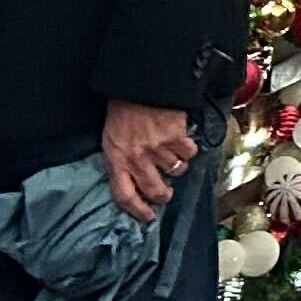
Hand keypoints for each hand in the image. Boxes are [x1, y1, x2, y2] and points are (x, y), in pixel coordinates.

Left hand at [101, 100, 199, 219]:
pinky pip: (189, 152)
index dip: (137, 210)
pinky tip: (182, 139)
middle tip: (166, 193)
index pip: (124, 195)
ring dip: (177, 165)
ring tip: (173, 156)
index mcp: (116, 159)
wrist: (140, 84)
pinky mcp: (176, 137)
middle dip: (163, 195)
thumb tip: (132, 175)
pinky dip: (188, 148)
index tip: (147, 216)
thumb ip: (120, 158)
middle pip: (155, 189)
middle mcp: (137, 159)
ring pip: (176, 170)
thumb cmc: (123, 109)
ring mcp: (158, 149)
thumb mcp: (111, 137)